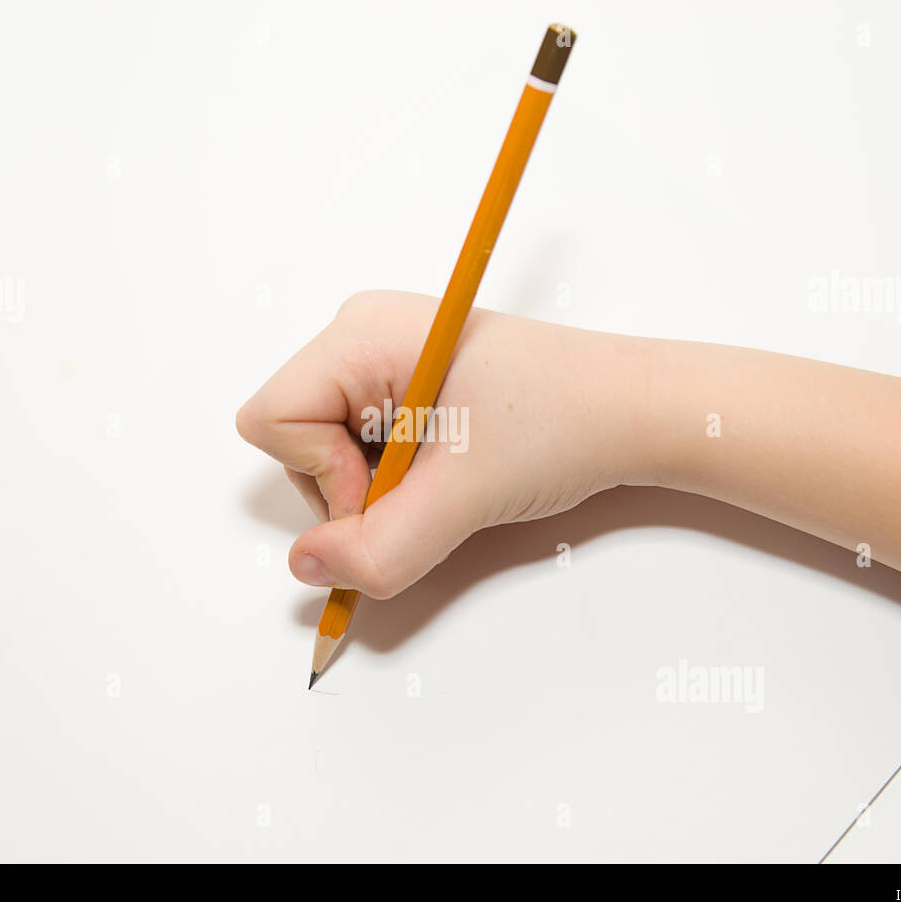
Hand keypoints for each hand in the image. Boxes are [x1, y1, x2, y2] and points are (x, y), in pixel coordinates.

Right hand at [235, 290, 656, 598]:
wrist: (628, 412)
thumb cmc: (561, 424)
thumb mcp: (464, 497)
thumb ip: (379, 546)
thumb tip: (307, 568)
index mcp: (361, 333)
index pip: (272, 419)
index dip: (318, 474)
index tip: (394, 485)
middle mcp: (360, 333)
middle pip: (292, 438)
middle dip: (347, 486)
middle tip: (428, 486)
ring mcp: (379, 357)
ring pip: (322, 449)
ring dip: (373, 486)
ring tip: (446, 474)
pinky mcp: (401, 383)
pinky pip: (355, 445)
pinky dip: (390, 476)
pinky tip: (444, 468)